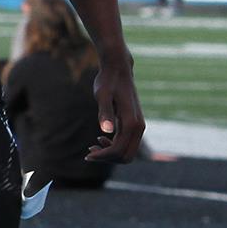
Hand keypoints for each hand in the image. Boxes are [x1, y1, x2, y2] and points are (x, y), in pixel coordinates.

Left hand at [86, 46, 144, 163]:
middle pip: (126, 156)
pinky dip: (114, 148)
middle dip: (108, 158)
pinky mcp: (134, 124)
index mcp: (131, 123)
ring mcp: (138, 126)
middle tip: (90, 153)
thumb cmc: (108, 81)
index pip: (119, 150)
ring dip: (110, 155)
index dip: (103, 156)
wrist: (118, 69)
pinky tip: (101, 140)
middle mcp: (138, 127)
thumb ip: (105, 112)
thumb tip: (106, 131)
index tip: (88, 154)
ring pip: (127, 153)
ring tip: (92, 148)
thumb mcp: (103, 95)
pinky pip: (127, 144)